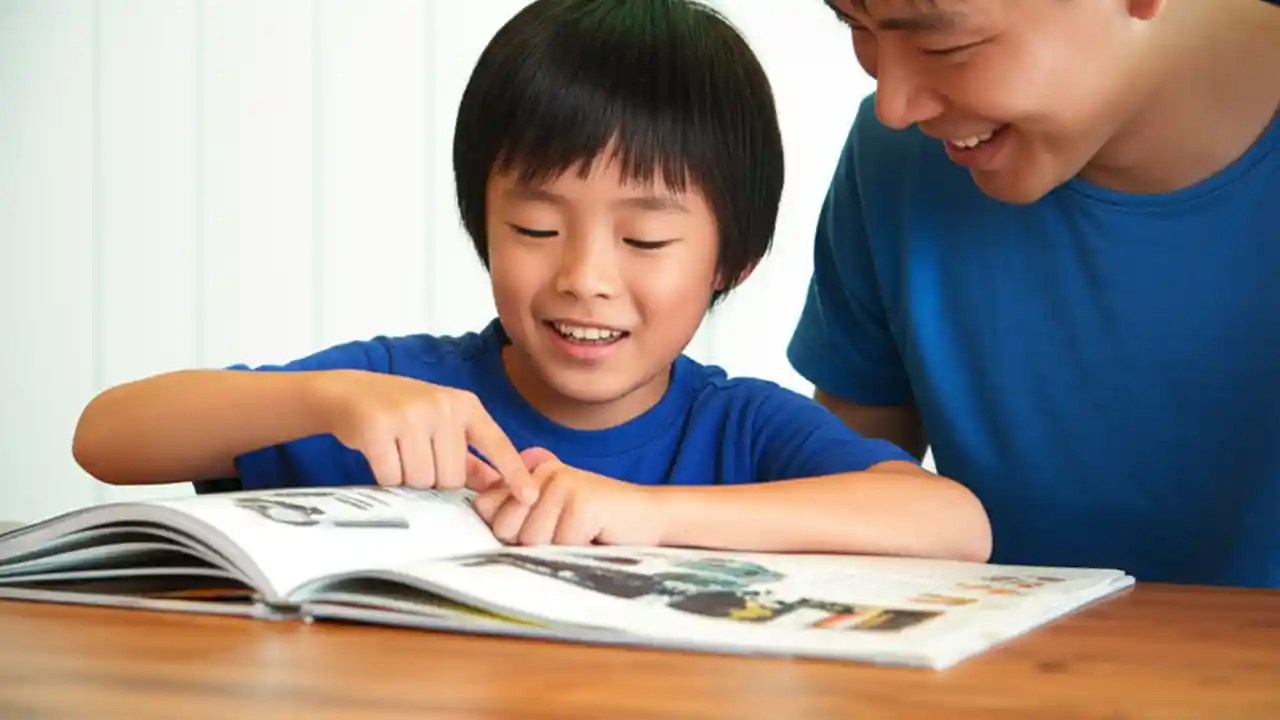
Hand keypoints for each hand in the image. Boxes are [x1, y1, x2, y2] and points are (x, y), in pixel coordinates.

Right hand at [310, 370, 535, 501]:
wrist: (350, 393)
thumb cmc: (403, 413)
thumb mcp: (442, 424)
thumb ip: (469, 456)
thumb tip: (497, 486)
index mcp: (464, 405)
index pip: (496, 444)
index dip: (514, 473)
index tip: (530, 497)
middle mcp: (441, 406)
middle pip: (452, 477)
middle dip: (434, 481)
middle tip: (416, 458)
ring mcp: (410, 415)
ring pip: (422, 481)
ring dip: (409, 480)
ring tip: (399, 454)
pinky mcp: (378, 428)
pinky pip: (392, 478)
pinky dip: (386, 478)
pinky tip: (381, 455)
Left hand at [473, 448, 662, 545]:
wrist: (649, 516)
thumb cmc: (598, 522)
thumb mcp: (552, 512)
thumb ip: (517, 512)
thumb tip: (479, 520)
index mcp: (531, 470)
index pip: (486, 508)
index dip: (506, 530)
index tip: (538, 529)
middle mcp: (543, 471)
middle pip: (505, 528)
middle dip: (530, 543)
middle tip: (563, 532)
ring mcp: (563, 484)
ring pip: (531, 540)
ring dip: (557, 548)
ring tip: (580, 533)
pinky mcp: (581, 503)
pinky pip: (560, 545)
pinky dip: (578, 550)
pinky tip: (595, 534)